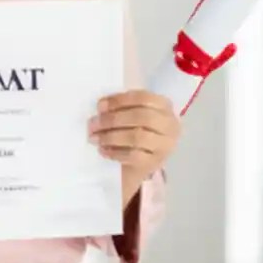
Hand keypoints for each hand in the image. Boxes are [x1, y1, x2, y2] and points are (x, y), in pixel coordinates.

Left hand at [88, 90, 179, 204]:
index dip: (120, 100)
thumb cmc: (134, 130)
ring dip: (111, 136)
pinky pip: (133, 156)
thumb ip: (120, 107)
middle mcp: (170, 125)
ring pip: (137, 137)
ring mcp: (164, 146)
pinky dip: (115, 152)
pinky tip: (102, 150)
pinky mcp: (155, 163)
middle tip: (92, 124)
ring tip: (94, 137)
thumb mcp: (131, 114)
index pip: (144, 98)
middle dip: (113, 119)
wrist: (139, 162)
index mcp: (164, 106)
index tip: (99, 105)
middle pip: (142, 117)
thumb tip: (101, 107)